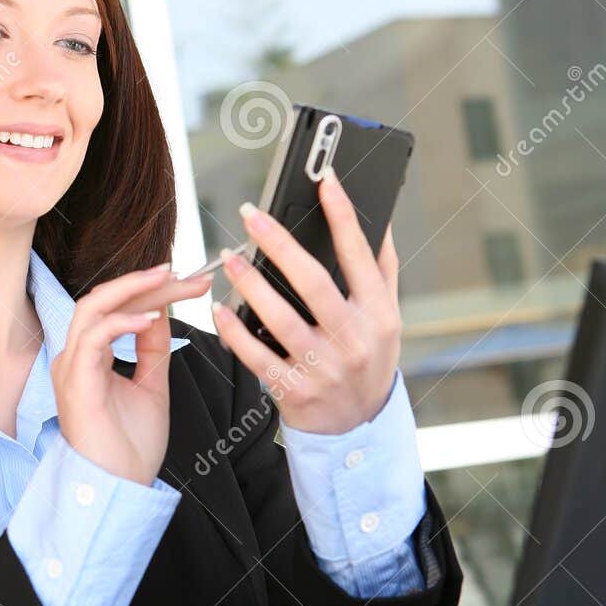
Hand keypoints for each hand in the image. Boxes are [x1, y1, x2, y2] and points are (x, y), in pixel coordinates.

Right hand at [52, 264, 213, 485]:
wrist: (117, 489)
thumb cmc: (129, 448)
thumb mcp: (151, 386)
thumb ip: (153, 350)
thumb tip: (161, 313)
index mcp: (89, 358)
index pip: (115, 308)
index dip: (150, 290)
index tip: (189, 281)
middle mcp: (75, 357)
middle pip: (103, 299)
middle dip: (145, 281)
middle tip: (186, 273)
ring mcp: (71, 367)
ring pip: (93, 308)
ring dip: (132, 290)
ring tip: (169, 281)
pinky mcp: (76, 382)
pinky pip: (94, 337)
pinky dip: (122, 322)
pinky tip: (151, 319)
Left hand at [212, 167, 401, 434]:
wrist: (358, 426)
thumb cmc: (368, 360)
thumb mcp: (387, 317)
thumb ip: (382, 270)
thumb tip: (381, 220)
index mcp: (378, 313)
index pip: (360, 255)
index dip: (343, 215)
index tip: (324, 179)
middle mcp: (354, 340)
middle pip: (313, 282)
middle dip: (279, 243)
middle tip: (251, 215)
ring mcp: (324, 368)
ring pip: (280, 318)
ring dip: (250, 284)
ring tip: (229, 256)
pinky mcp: (295, 391)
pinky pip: (257, 356)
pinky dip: (235, 331)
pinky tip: (219, 308)